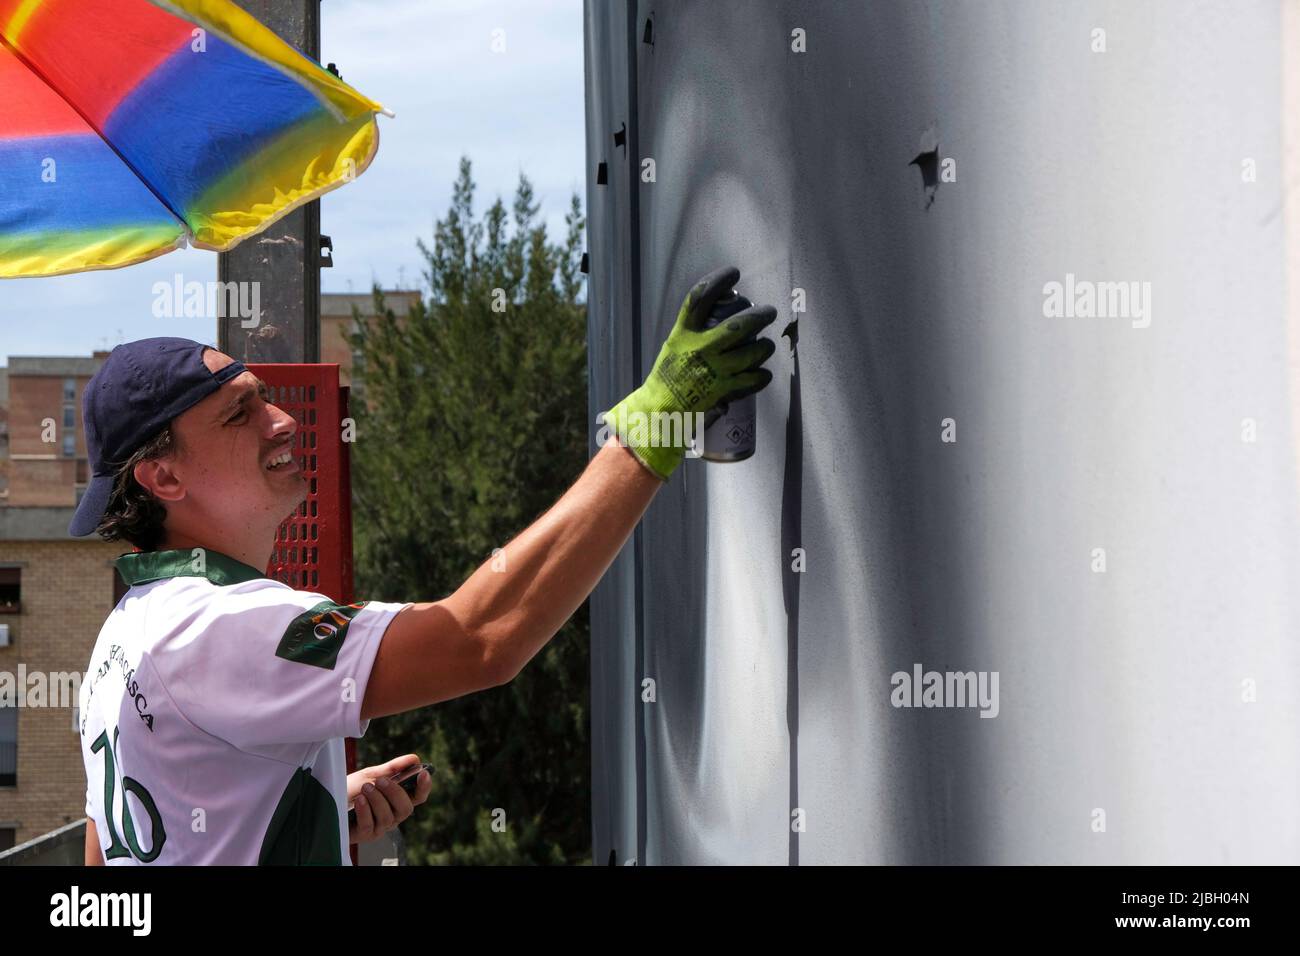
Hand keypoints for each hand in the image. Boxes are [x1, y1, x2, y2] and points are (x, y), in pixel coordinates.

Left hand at [347, 753, 431, 843]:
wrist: (328, 800)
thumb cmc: (352, 788)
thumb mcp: (372, 775)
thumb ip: (393, 768)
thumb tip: (415, 759)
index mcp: (398, 800)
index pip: (418, 796)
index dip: (424, 786)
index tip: (423, 773)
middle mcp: (393, 815)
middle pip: (406, 808)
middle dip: (394, 792)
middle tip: (381, 781)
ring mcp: (380, 827)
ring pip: (388, 817)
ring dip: (376, 800)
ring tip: (365, 788)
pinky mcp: (365, 835)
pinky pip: (370, 824)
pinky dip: (365, 810)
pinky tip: (359, 800)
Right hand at [599, 265, 776, 480]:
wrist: (658, 412)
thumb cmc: (667, 377)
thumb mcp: (674, 346)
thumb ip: (695, 333)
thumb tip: (723, 321)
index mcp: (682, 334)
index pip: (699, 298)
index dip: (719, 280)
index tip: (734, 274)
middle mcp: (698, 349)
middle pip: (737, 326)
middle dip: (759, 316)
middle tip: (769, 312)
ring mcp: (712, 370)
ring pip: (750, 353)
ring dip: (764, 348)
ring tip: (767, 346)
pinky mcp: (722, 391)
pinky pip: (751, 380)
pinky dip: (761, 376)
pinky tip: (764, 374)